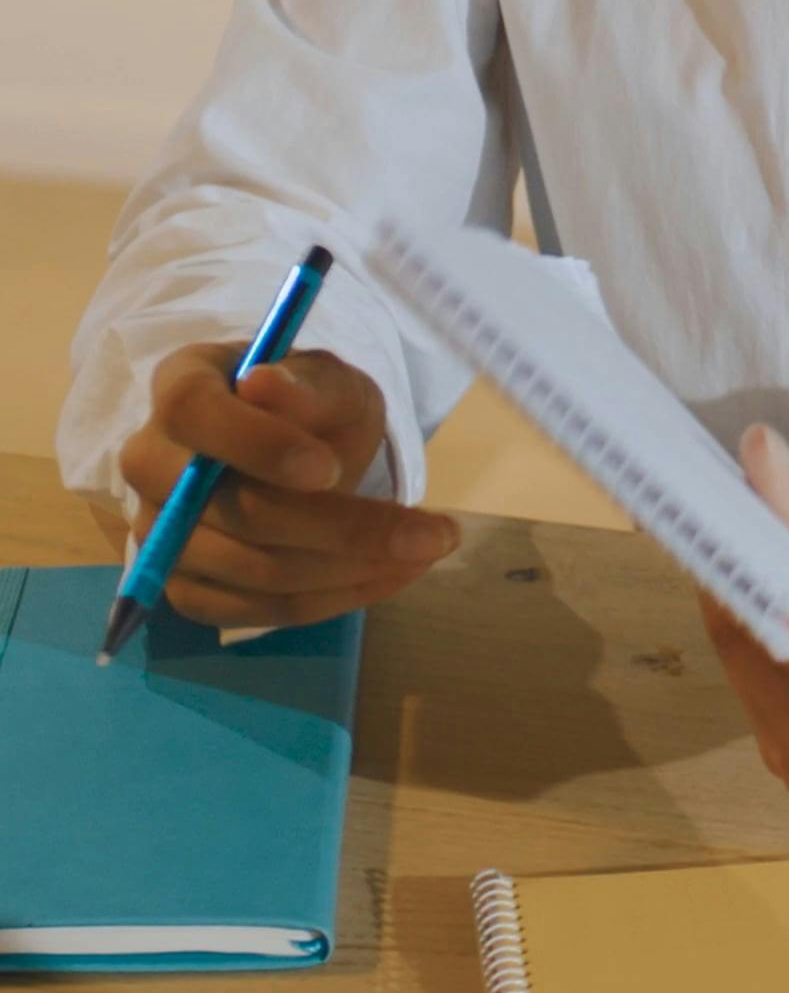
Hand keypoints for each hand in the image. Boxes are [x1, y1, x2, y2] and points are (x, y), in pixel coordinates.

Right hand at [115, 343, 457, 629]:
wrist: (296, 451)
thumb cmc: (307, 406)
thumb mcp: (328, 381)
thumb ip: (306, 386)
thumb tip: (263, 385)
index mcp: (180, 387)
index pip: (194, 414)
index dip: (258, 445)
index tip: (329, 468)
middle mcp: (151, 463)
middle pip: (238, 513)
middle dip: (344, 528)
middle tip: (433, 533)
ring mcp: (162, 535)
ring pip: (259, 571)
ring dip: (354, 570)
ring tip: (428, 551)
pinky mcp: (187, 589)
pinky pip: (261, 610)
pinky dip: (335, 599)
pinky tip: (393, 574)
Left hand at [699, 426, 788, 799]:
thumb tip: (754, 457)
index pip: (765, 617)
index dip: (738, 551)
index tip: (721, 496)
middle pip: (744, 640)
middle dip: (751, 574)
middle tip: (784, 524)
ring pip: (741, 661)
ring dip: (761, 607)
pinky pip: (756, 687)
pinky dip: (772, 641)